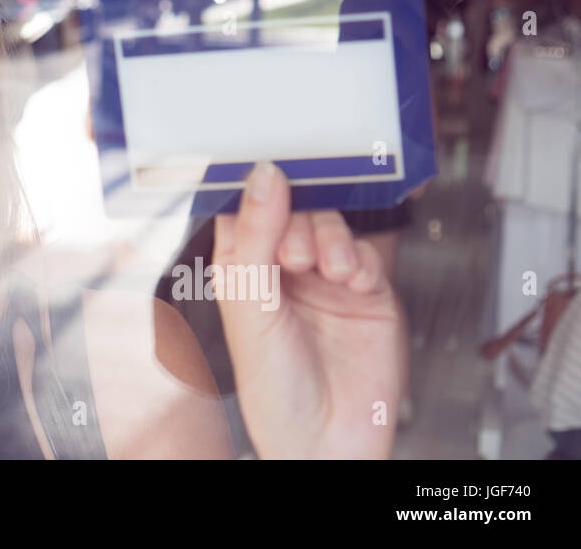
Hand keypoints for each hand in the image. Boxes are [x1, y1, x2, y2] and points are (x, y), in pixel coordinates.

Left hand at [212, 161, 402, 458]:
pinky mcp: (367, 291)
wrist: (327, 439)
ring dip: (332, 241)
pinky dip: (362, 260)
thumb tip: (264, 176)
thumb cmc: (274, 387)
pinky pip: (368, 253)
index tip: (270, 168)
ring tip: (330, 272)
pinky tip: (355, 282)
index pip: (244, 206)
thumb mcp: (251, 304)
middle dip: (299, 223)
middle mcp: (281, 268)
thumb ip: (256, 235)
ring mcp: (325, 277)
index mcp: (241, 267)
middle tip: (296, 255)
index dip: (256, 186)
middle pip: (293, 209)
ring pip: (331, 225)